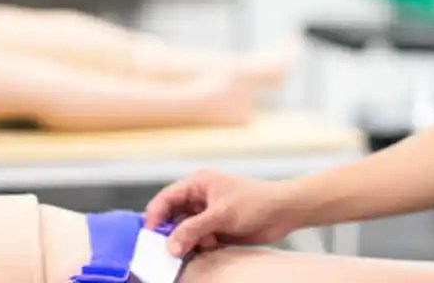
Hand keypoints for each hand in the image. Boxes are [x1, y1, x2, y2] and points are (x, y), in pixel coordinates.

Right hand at [144, 169, 303, 256]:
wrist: (284, 212)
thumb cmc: (255, 203)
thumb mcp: (221, 215)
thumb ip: (193, 229)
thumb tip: (170, 246)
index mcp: (197, 184)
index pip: (166, 198)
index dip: (155, 216)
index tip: (149, 236)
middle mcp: (199, 198)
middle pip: (172, 217)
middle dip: (170, 233)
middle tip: (167, 250)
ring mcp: (207, 214)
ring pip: (184, 231)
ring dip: (187, 242)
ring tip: (201, 246)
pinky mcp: (216, 229)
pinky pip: (197, 240)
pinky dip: (198, 246)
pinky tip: (211, 247)